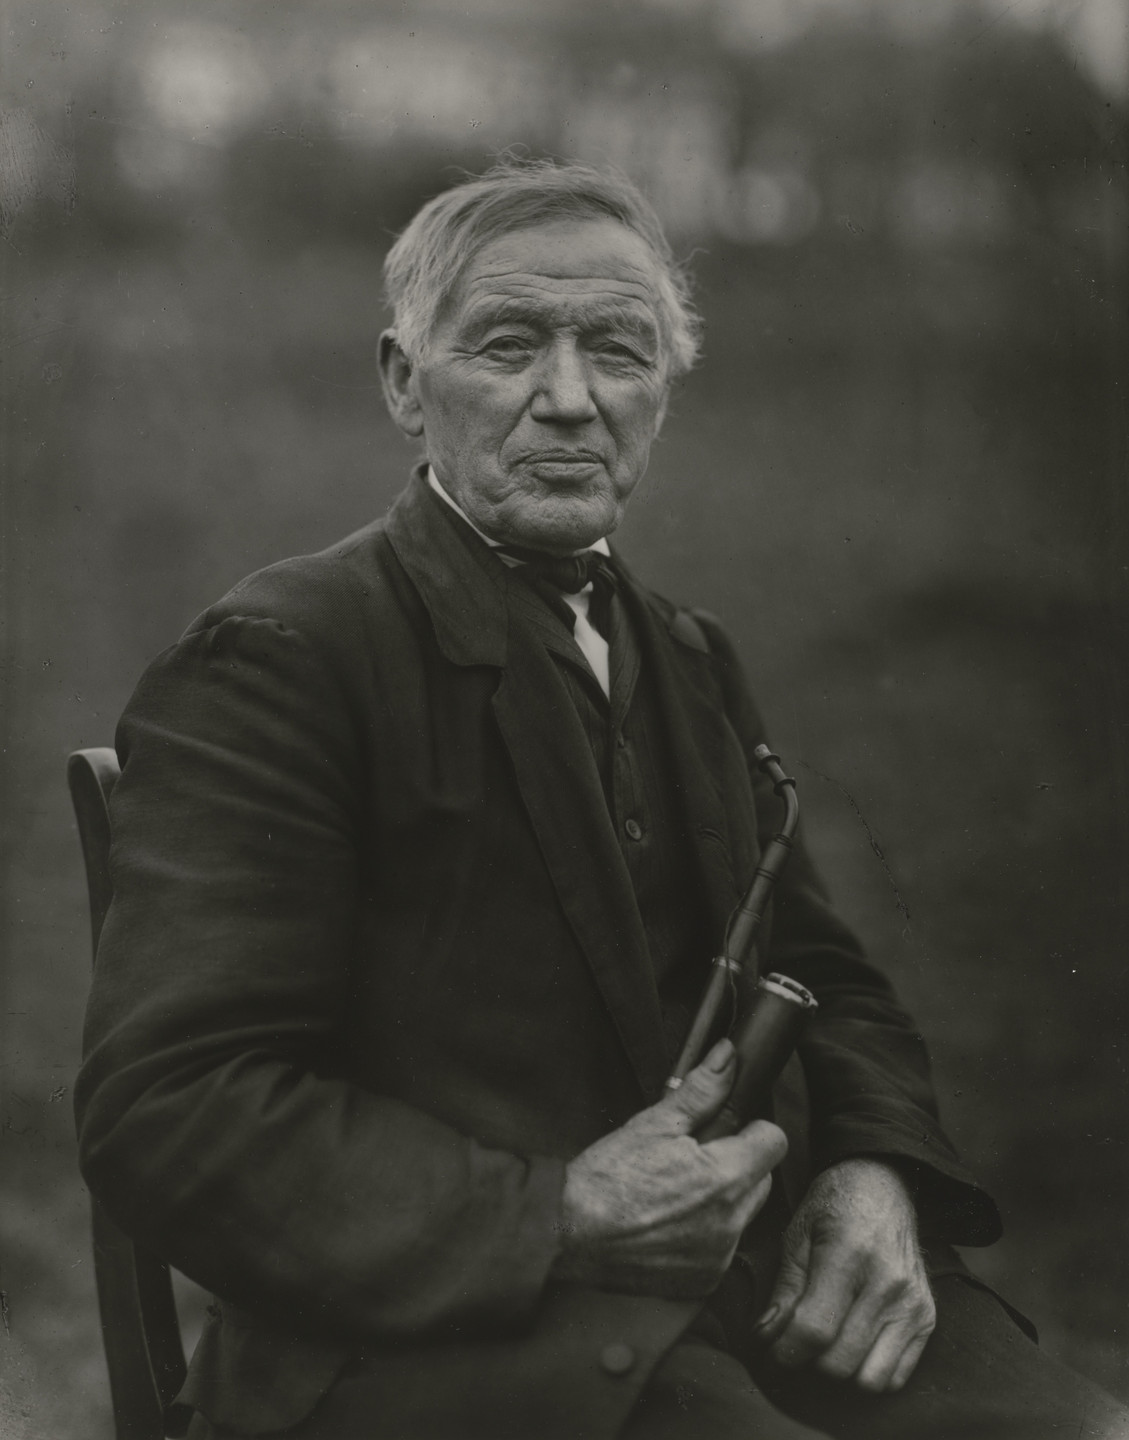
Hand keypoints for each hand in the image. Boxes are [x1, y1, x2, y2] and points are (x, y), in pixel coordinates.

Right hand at [553, 1039, 787, 1298]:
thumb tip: (728, 1058)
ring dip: (722, 1202)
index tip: (727, 1132)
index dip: (751, 1129)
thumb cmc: (607, 1178)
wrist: (568, 1232)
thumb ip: (701, 1090)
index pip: (774, 1141)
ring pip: (743, 1215)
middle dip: (737, 1165)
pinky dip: (704, 1235)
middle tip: (692, 1160)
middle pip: (762, 1179)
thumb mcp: (654, 1123)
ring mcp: (718, 1256)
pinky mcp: (702, 1281)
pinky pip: (721, 1248)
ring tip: (676, 1194)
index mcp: (725, 1177)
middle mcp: (731, 1223)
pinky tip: (670, 1224)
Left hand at [756, 1158, 934, 1391]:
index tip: (769, 1351)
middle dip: (807, 1361)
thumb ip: (784, 1289)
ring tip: (825, 1346)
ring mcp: (912, 1303)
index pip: (815, 1329)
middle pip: (839, 1361)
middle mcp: (888, 1283)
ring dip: (839, 1372)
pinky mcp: (928, 1317)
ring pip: (869, 1380)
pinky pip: (897, 1377)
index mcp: (849, 1254)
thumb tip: (765, 1338)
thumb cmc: (834, 1205)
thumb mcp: (797, 1233)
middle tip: (794, 1343)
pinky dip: (870, 1373)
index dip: (784, 1351)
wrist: (883, 1185)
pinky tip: (853, 1346)